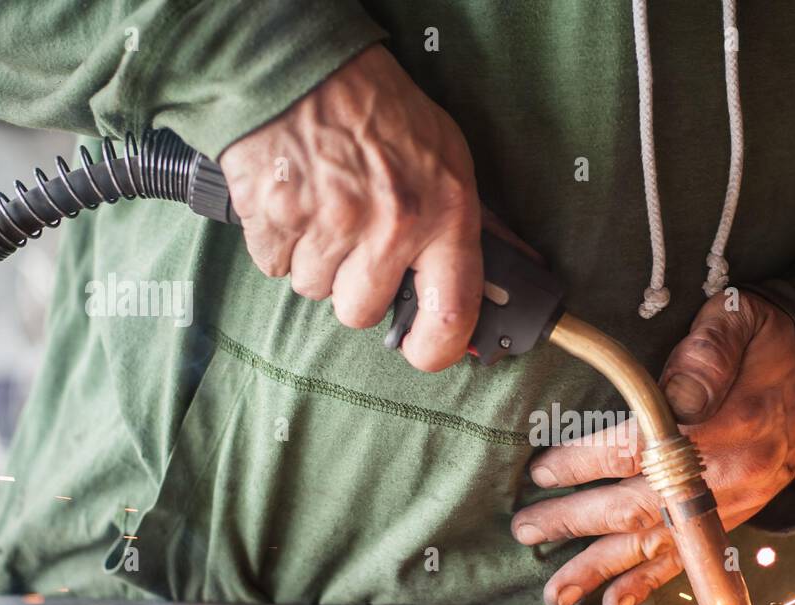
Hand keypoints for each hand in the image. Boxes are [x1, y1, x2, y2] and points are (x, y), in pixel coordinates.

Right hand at [220, 44, 480, 370]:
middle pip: (361, 311)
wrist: (306, 65)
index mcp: (443, 214)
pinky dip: (279, 241)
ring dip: (316, 261)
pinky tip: (295, 202)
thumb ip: (479, 223)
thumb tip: (521, 270)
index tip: (425, 349)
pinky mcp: (274, 217)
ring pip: (314, 290)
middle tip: (357, 242)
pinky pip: (273, 264)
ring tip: (325, 210)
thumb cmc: (383, 112)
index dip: (436, 349)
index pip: (451, 315)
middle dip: (356, 287)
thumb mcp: (448, 157)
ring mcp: (328, 223)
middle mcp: (389, 225)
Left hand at [512, 292, 794, 604]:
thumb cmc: (774, 345)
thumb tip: (676, 395)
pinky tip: (614, 604)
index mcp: (718, 428)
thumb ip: (706, 355)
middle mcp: (721, 478)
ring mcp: (726, 506)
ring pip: (654, 546)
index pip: (635, 451)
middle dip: (574, 522)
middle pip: (634, 508)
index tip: (542, 470)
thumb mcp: (741, 323)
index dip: (583, 462)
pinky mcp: (729, 519)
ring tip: (558, 591)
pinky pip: (686, 560)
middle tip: (525, 530)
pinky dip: (647, 585)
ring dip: (600, 569)